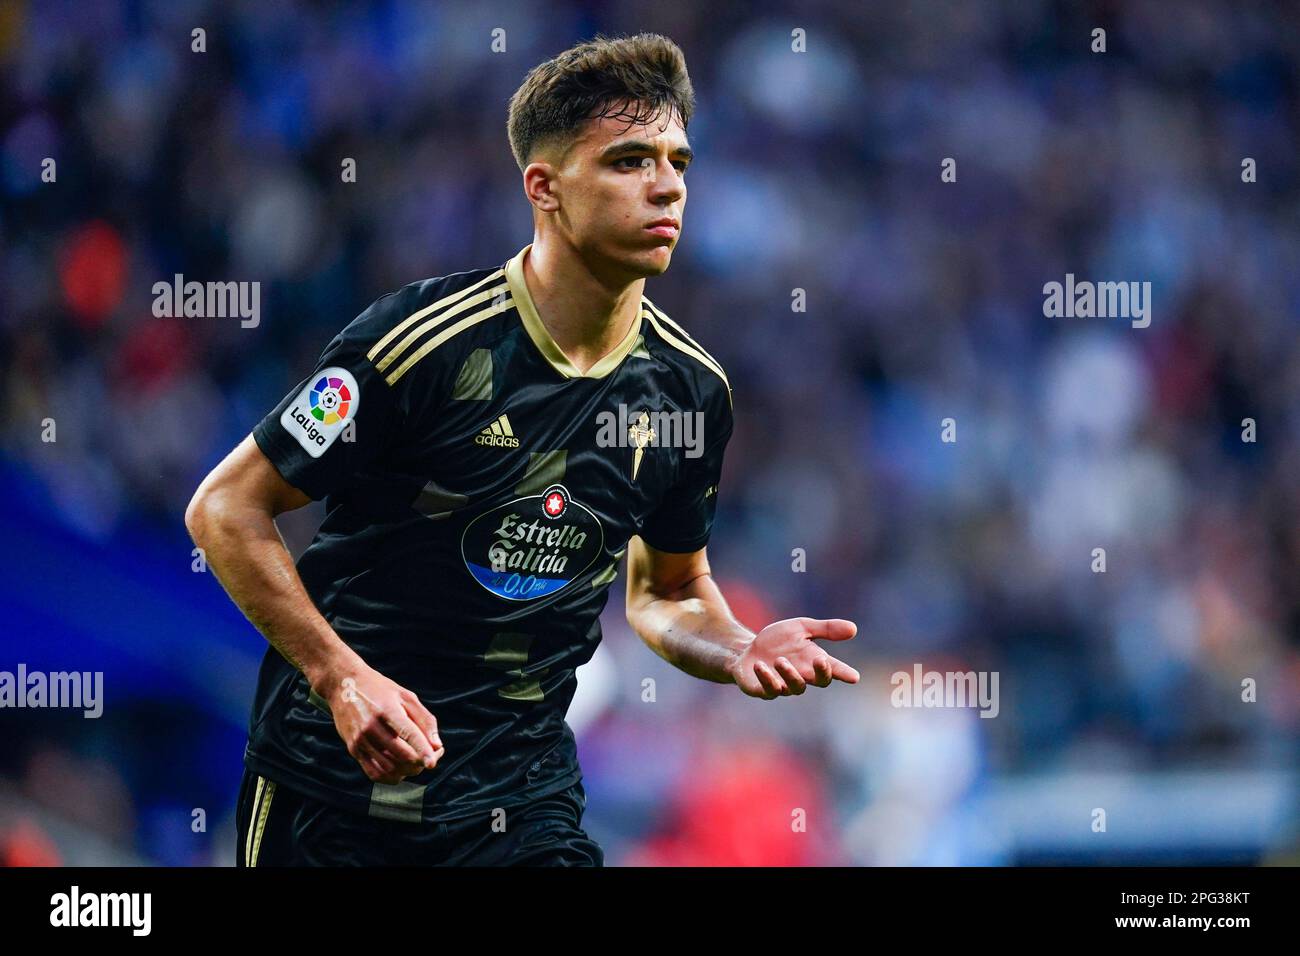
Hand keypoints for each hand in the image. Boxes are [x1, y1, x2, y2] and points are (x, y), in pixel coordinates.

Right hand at [319, 665, 444, 783]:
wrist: (344, 685)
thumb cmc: (380, 690)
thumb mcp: (406, 696)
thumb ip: (425, 720)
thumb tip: (437, 746)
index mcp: (387, 709)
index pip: (408, 733)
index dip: (422, 750)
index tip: (432, 763)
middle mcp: (371, 725)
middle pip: (400, 754)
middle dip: (419, 762)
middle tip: (429, 759)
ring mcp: (360, 739)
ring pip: (388, 768)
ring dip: (407, 771)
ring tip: (416, 763)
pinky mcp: (352, 749)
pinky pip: (373, 773)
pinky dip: (390, 777)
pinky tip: (400, 771)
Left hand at [728, 617, 859, 698]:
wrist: (747, 649)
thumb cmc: (778, 640)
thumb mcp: (801, 628)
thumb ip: (825, 629)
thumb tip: (854, 628)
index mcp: (813, 662)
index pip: (833, 669)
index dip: (844, 673)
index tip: (854, 677)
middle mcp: (802, 677)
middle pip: (819, 681)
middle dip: (821, 673)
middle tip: (820, 660)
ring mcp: (783, 686)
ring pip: (793, 688)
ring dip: (789, 674)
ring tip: (780, 660)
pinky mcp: (762, 690)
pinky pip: (768, 691)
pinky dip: (766, 679)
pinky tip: (760, 665)